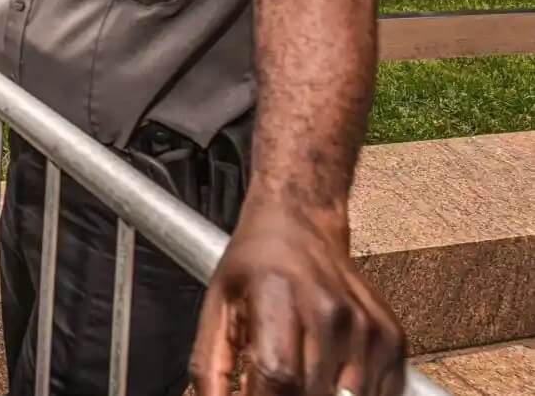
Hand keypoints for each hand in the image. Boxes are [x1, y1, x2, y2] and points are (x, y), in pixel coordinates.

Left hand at [191, 198, 404, 395]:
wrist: (301, 222)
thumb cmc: (254, 264)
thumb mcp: (216, 306)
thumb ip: (209, 365)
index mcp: (280, 297)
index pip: (278, 376)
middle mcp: (330, 311)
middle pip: (314, 395)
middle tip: (270, 391)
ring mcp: (366, 326)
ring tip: (295, 385)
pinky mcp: (391, 337)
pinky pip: (381, 394)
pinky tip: (326, 383)